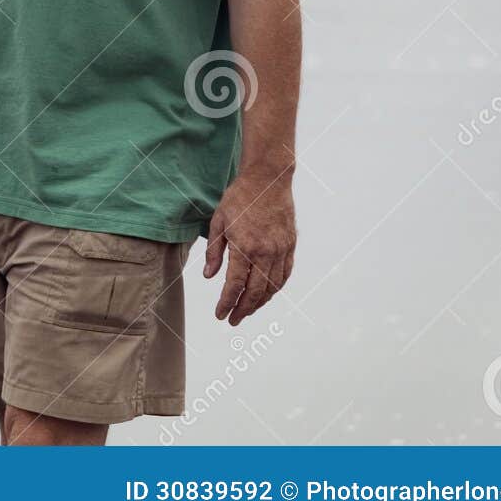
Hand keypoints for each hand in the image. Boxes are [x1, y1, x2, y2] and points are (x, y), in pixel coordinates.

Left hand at [204, 170, 294, 326]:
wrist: (268, 180)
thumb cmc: (239, 198)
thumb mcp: (218, 222)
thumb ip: (215, 252)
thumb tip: (209, 276)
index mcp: (244, 247)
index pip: (235, 285)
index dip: (227, 303)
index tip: (220, 315)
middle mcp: (266, 252)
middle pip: (256, 292)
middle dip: (243, 309)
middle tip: (233, 320)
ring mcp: (281, 250)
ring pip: (273, 287)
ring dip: (260, 303)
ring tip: (247, 310)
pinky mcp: (291, 247)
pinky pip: (285, 275)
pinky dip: (275, 289)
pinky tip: (266, 294)